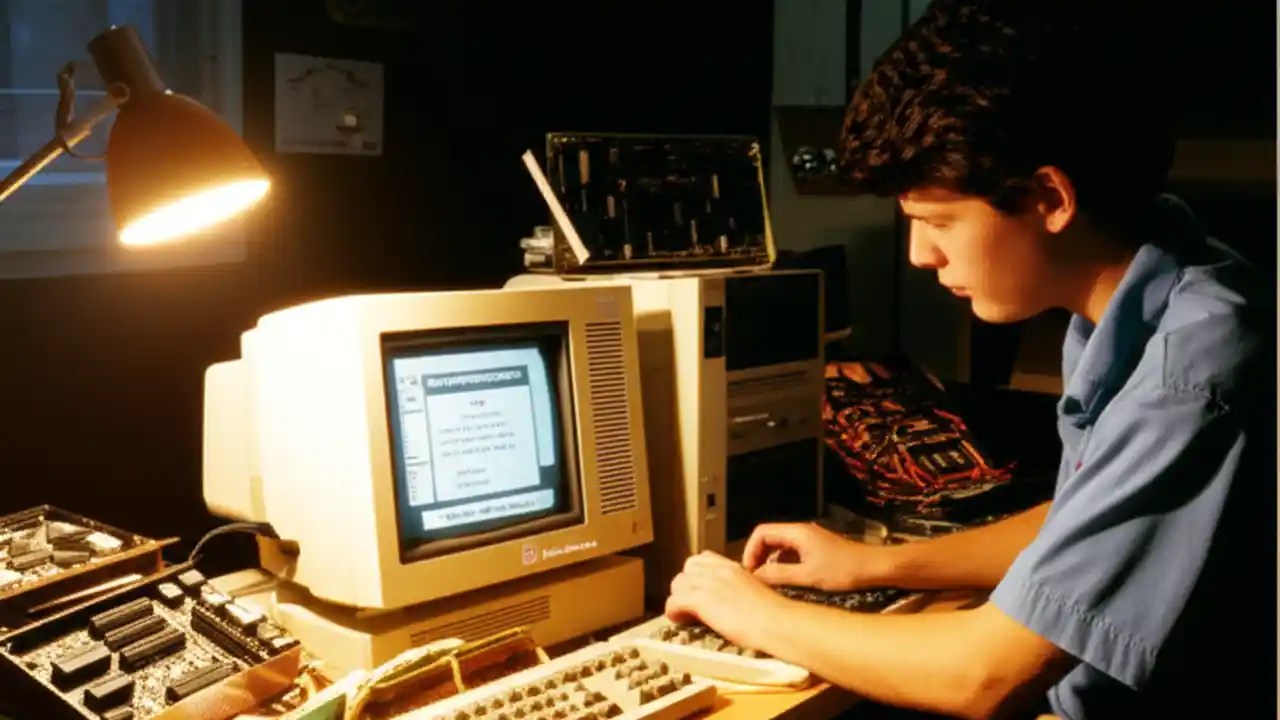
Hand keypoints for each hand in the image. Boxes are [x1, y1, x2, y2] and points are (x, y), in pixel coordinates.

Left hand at [664, 551, 788, 649]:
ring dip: (679, 598)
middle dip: (686, 584)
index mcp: (733, 567)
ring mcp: (708, 583)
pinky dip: (673, 612)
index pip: (704, 558)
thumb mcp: (755, 590)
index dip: (698, 574)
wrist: (776, 622)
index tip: (701, 589)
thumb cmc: (774, 613)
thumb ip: (738, 587)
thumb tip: (728, 600)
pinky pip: (674, 602)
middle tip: (691, 602)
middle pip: (687, 568)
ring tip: (687, 614)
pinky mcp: (700, 600)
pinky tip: (680, 620)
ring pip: (677, 583)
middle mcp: (718, 570)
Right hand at [743, 522, 888, 591]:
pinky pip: (790, 552)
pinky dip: (782, 563)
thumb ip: (779, 574)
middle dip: (757, 556)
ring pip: (779, 546)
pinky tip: (782, 579)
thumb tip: (755, 577)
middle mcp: (800, 532)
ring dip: (769, 561)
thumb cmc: (843, 570)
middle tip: (754, 577)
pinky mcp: (815, 549)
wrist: (874, 568)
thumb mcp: (808, 576)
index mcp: (797, 532)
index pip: (761, 532)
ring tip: (765, 581)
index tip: (749, 571)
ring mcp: (808, 540)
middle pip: (768, 537)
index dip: (750, 550)